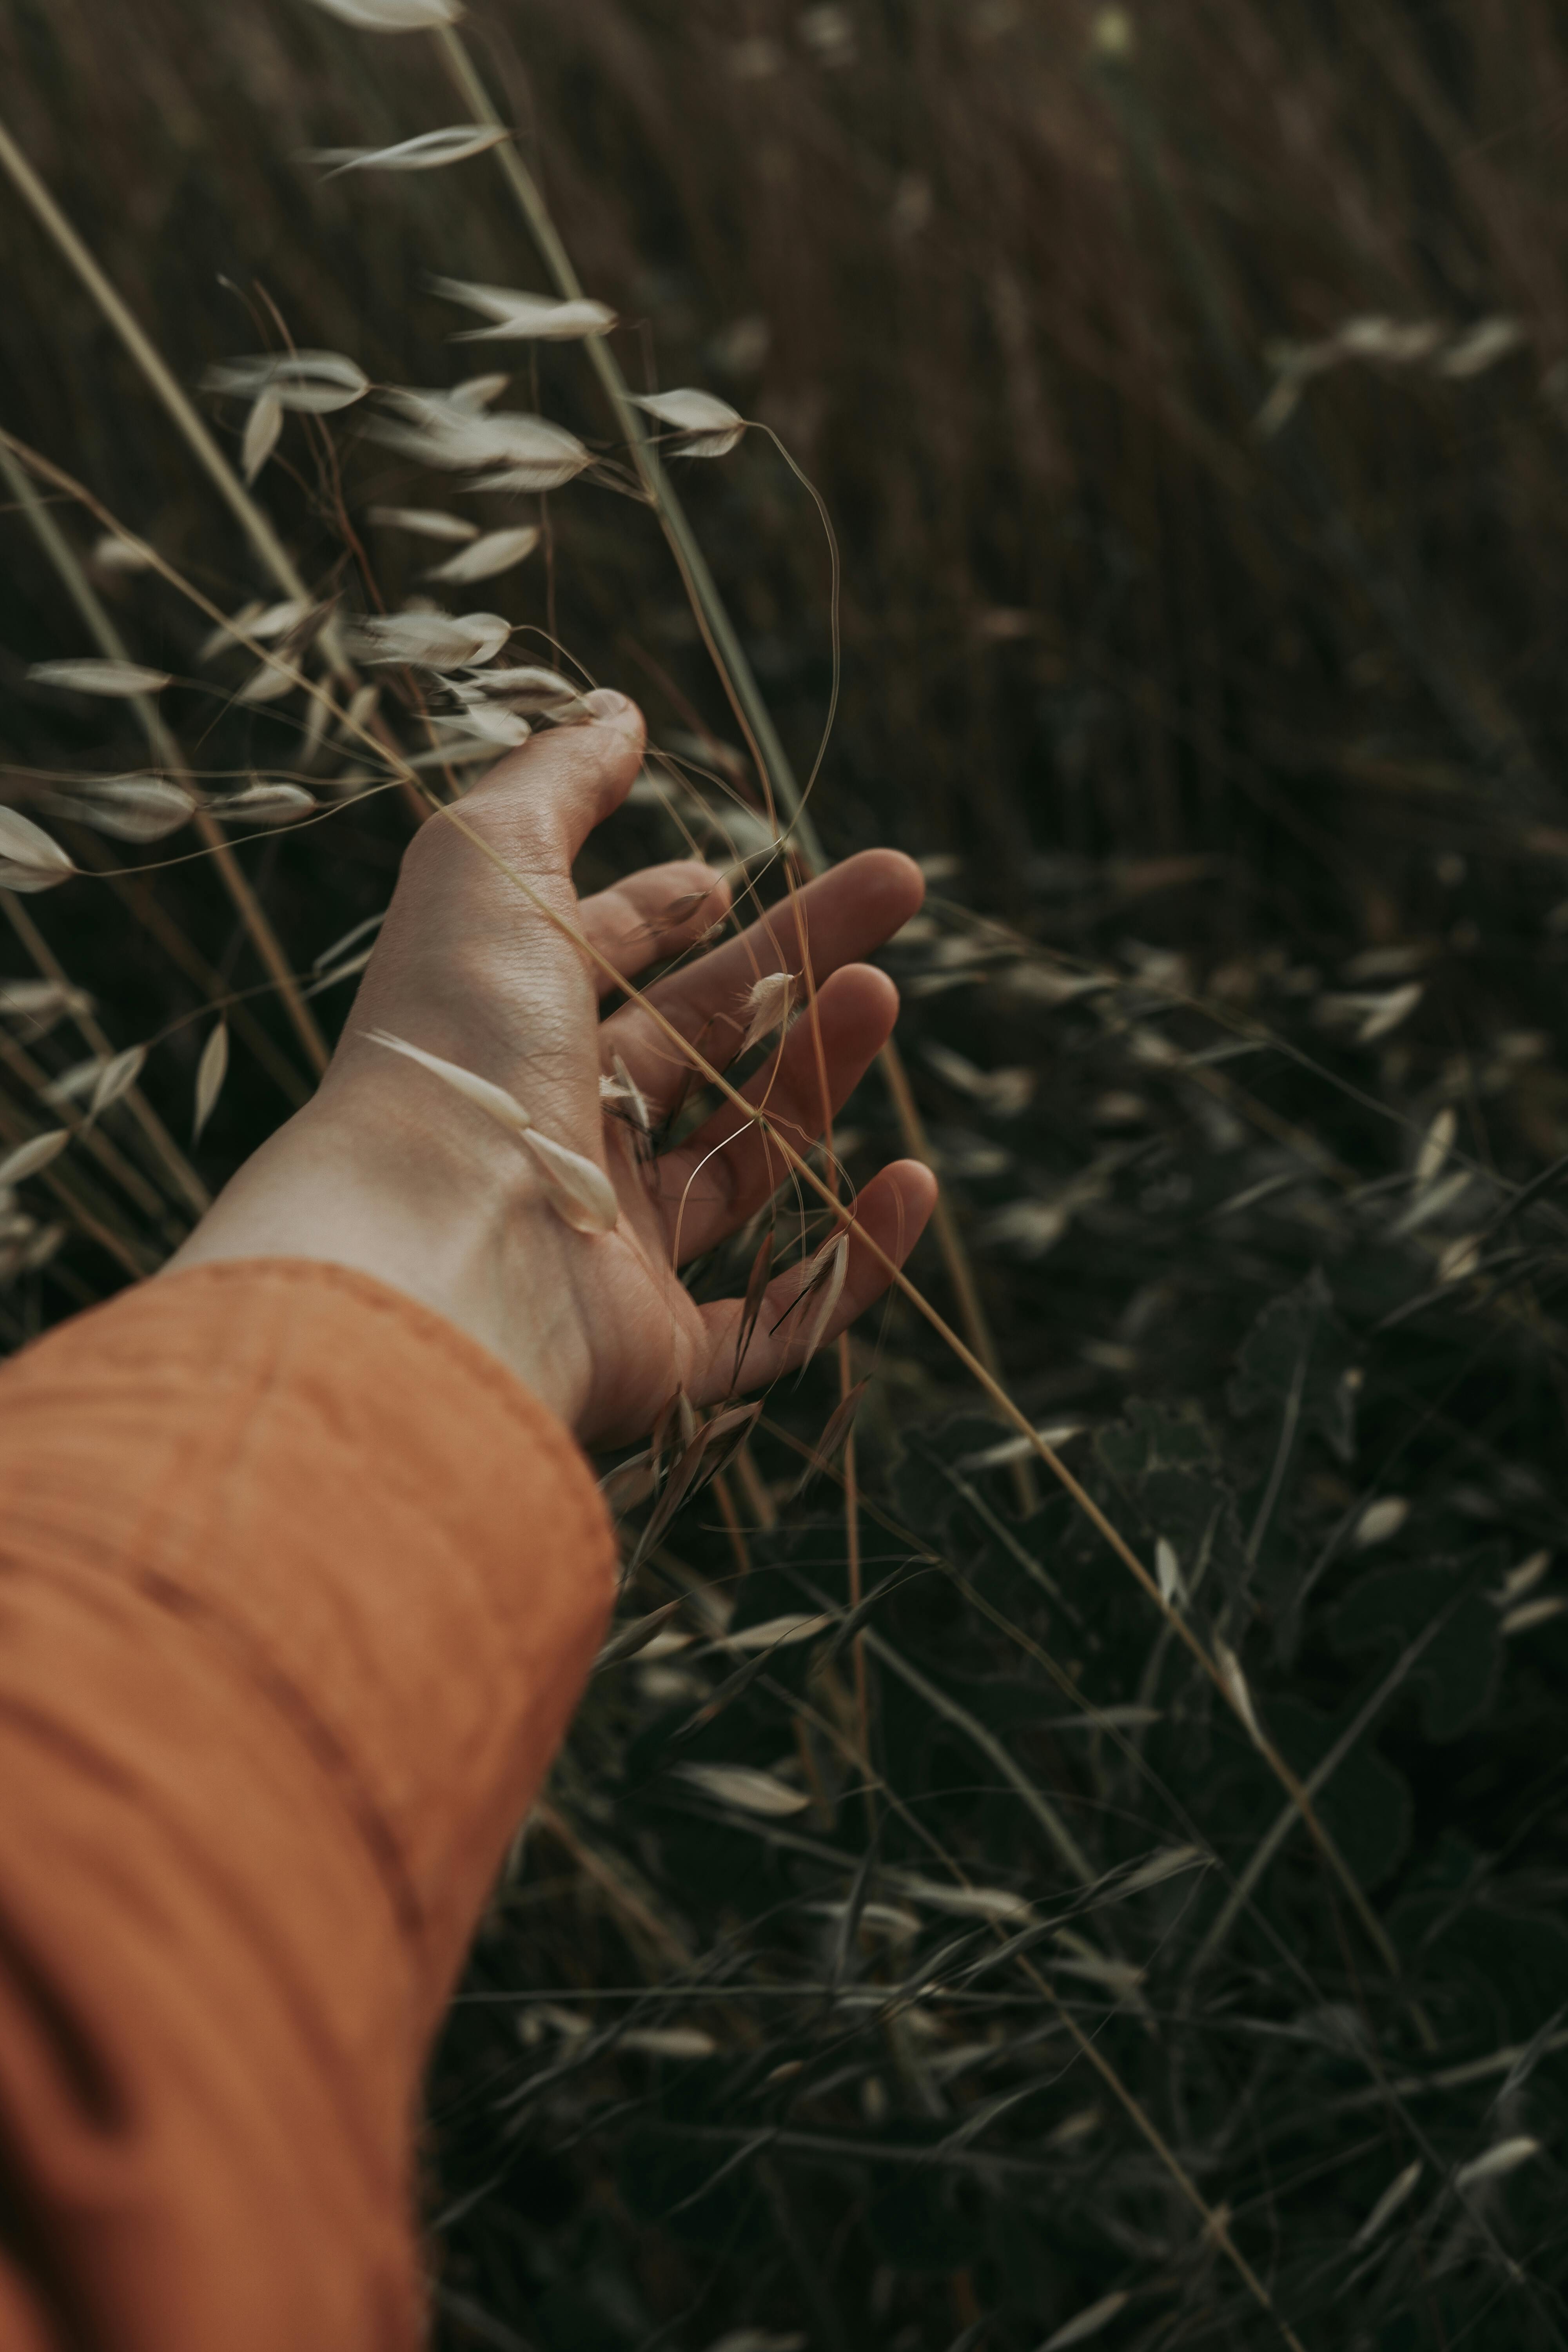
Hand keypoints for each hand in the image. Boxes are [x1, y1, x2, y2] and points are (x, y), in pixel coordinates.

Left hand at [169, 693, 935, 1444]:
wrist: (440, 1253)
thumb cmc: (456, 1049)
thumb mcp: (490, 868)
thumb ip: (555, 782)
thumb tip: (615, 710)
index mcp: (504, 1043)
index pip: (594, 971)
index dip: (656, 915)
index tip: (726, 877)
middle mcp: (553, 1150)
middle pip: (696, 1047)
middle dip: (792, 962)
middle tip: (891, 890)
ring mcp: (608, 1259)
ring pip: (742, 1166)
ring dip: (823, 1075)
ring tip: (887, 993)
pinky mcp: (660, 1357)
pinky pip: (778, 1317)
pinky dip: (854, 1260)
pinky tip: (914, 1183)